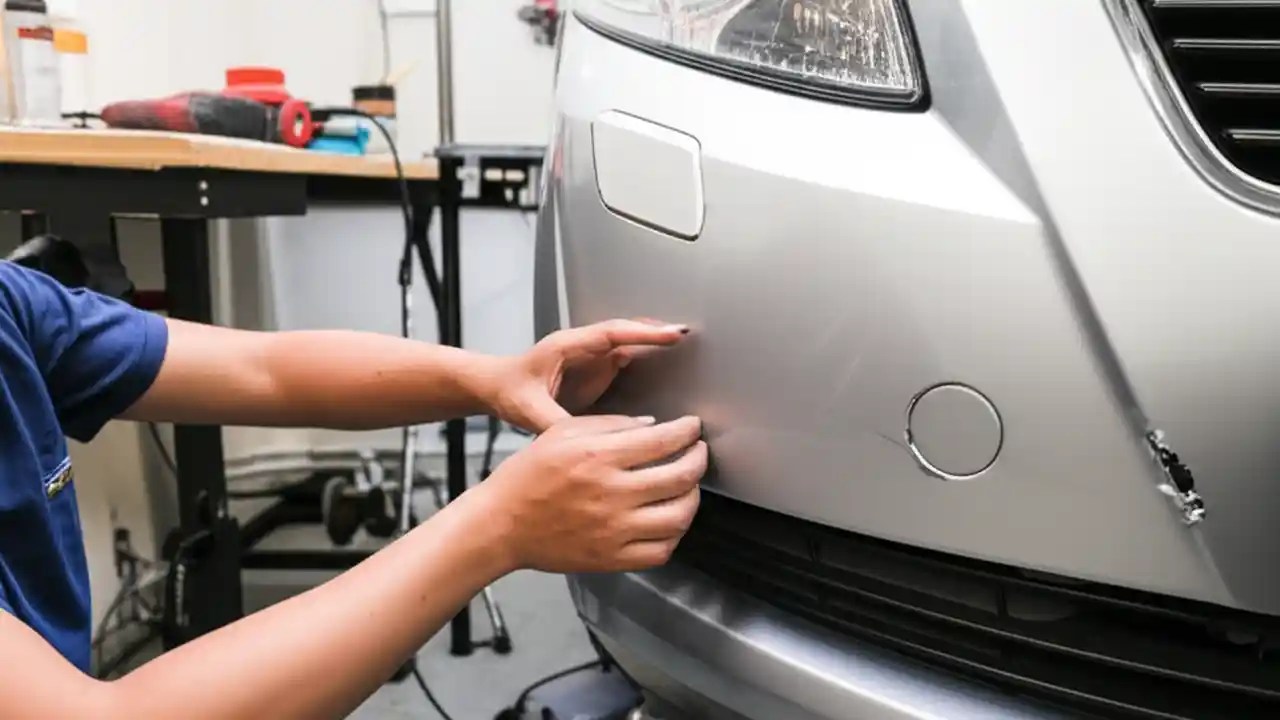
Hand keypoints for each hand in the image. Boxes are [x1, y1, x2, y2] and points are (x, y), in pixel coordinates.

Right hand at [477, 414, 705, 573]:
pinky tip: (669, 521)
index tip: (692, 428)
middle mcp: (611, 494)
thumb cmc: (526, 477)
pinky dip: (674, 535)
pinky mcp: (612, 558)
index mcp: (598, 457)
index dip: (687, 432)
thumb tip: (651, 426)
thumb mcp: (561, 433)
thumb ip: (609, 425)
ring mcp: (614, 530)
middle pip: (681, 476)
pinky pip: (661, 551)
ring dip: (693, 498)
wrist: (501, 525)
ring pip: (679, 516)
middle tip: (697, 453)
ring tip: (688, 486)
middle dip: (698, 460)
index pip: (664, 440)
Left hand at [492, 319, 689, 432]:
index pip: (612, 333)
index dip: (643, 333)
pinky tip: (665, 362)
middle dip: (656, 331)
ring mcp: (591, 356)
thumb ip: (556, 423)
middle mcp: (582, 346)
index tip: (670, 334)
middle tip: (685, 334)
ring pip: (629, 341)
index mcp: (567, 347)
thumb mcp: (529, 411)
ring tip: (682, 343)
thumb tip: (587, 439)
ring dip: (654, 341)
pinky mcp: (596, 369)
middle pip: (626, 331)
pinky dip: (647, 355)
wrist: (497, 388)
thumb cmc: (509, 391)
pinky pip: (627, 355)